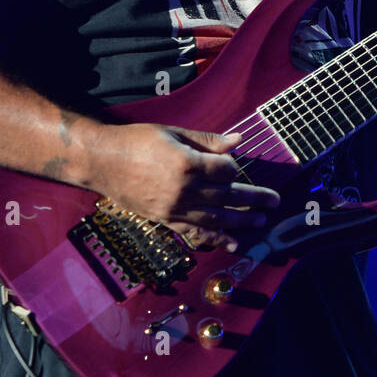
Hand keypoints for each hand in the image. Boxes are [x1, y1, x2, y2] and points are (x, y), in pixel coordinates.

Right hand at [89, 123, 280, 251]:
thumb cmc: (137, 141)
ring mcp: (174, 208)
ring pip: (216, 218)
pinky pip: (195, 232)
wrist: (102, 161)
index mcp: (187, 164)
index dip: (233, 167)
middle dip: (254, 198)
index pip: (225, 170)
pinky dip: (215, 238)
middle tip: (274, 201)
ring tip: (261, 221)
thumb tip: (238, 140)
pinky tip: (233, 243)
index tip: (233, 164)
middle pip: (227, 196)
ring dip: (242, 221)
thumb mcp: (174, 133)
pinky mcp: (165, 220)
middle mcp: (184, 190)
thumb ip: (207, 140)